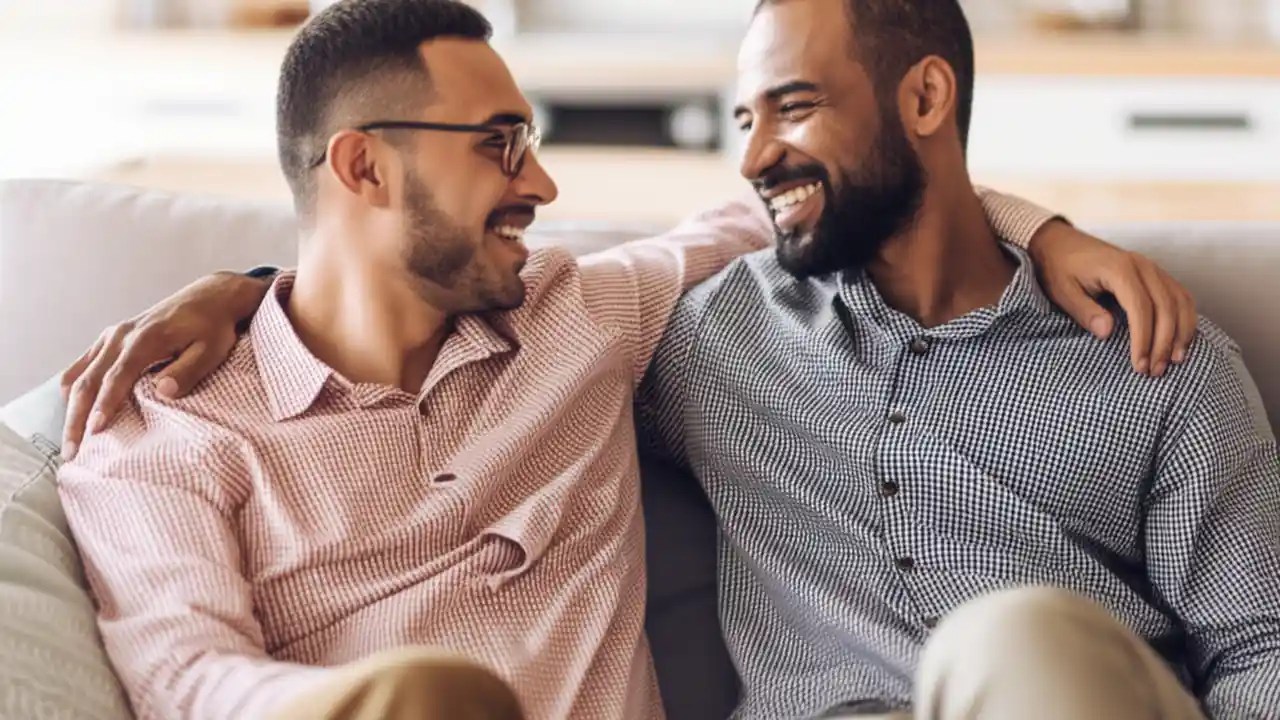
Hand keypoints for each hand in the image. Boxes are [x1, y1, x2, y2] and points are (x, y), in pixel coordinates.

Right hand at [60, 272, 271, 459]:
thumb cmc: (213, 327)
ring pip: (79, 375)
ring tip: (68, 440)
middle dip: (77, 418)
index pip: (117, 376)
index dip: (104, 405)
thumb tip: (164, 391)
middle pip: (89, 380)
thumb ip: (188, 370)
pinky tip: (71, 409)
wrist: (209, 298)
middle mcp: (121, 335)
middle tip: (73, 451)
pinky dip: (72, 388)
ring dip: (70, 408)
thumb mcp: (212, 349)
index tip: (94, 432)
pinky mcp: (110, 338)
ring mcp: (112, 336)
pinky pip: (82, 364)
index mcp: (145, 340)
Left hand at [1029, 221, 1195, 377]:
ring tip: (1174, 361)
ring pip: (1180, 301)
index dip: (1143, 339)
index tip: (1139, 365)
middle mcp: (1143, 266)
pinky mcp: (1156, 274)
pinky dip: (1185, 319)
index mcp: (1120, 269)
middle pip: (1166, 307)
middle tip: (1155, 371)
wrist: (1060, 242)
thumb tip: (1107, 333)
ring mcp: (1153, 268)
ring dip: (1180, 333)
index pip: (1141, 308)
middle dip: (1163, 342)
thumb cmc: (1059, 268)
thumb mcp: (1063, 291)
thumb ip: (1084, 311)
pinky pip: (1180, 296)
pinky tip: (1181, 340)